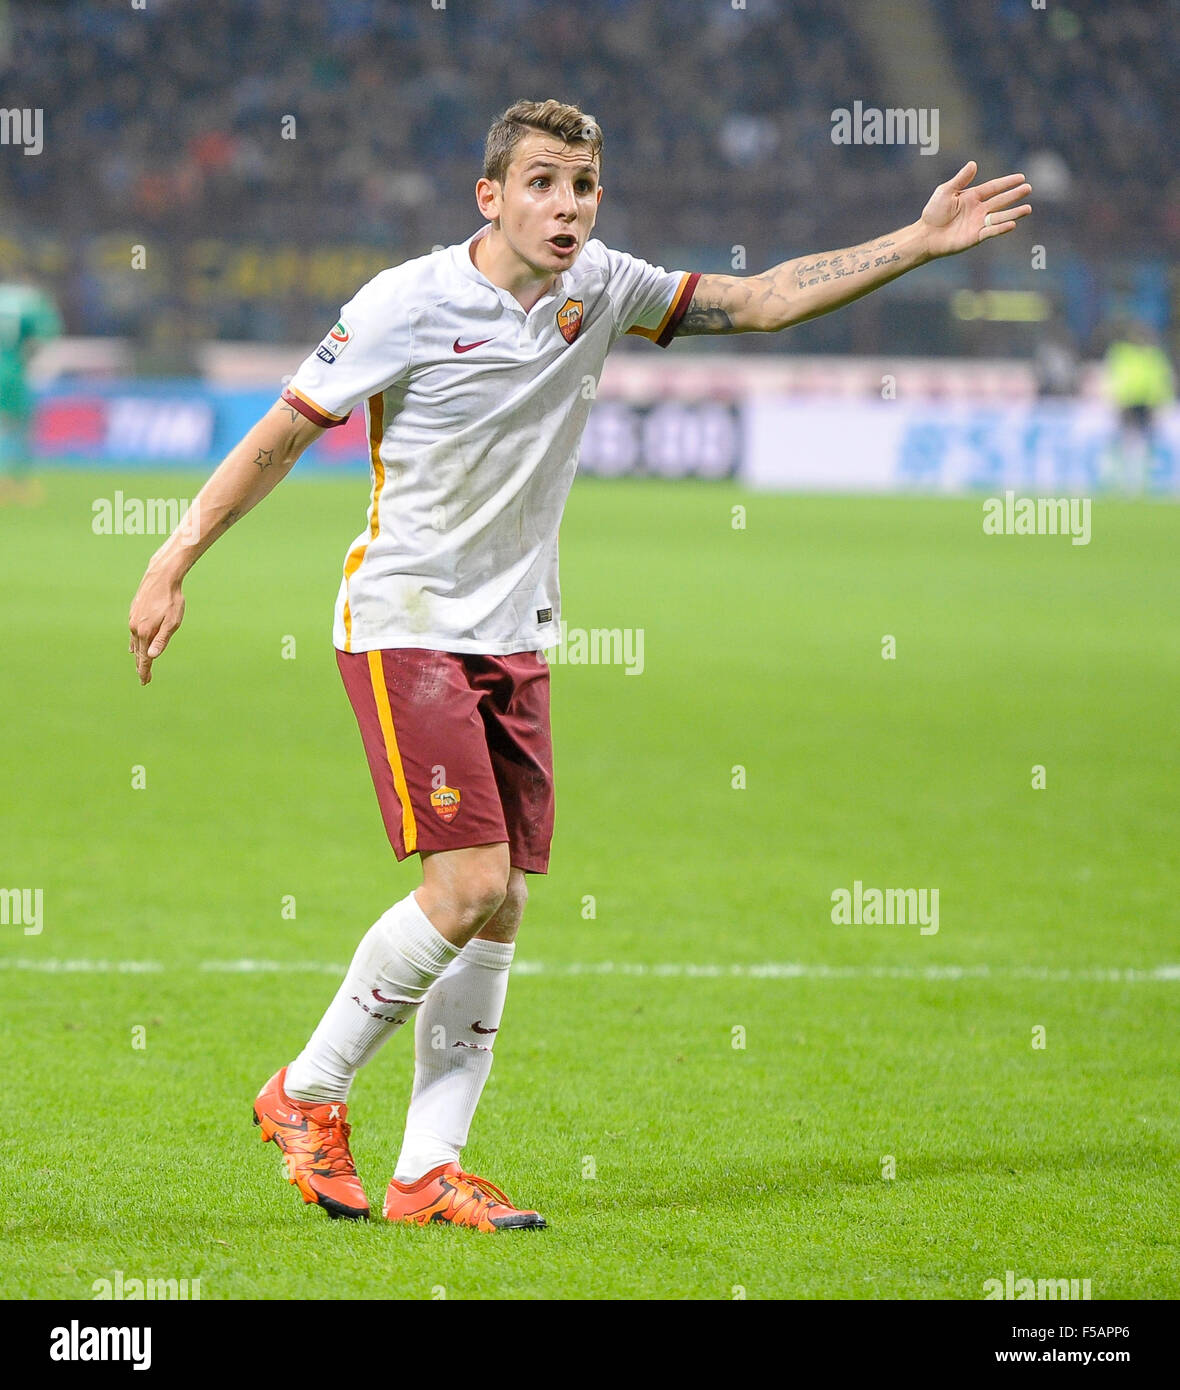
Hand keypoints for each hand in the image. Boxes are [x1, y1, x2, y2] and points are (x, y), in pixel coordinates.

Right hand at [128, 563, 184, 684]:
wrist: (161, 577)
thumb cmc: (171, 600)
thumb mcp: (172, 622)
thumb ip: (162, 640)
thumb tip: (151, 657)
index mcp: (145, 632)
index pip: (144, 658)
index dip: (144, 671)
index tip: (145, 682)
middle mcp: (135, 628)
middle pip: (137, 653)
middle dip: (141, 666)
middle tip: (144, 679)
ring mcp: (133, 619)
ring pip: (134, 642)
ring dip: (137, 655)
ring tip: (140, 666)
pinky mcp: (133, 612)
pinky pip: (132, 633)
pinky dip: (133, 643)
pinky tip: (132, 647)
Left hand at [920, 161, 1031, 257]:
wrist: (926, 235)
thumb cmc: (933, 212)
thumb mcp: (946, 192)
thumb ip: (960, 179)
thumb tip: (974, 163)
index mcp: (972, 197)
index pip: (993, 188)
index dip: (1007, 183)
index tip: (1021, 178)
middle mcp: (978, 209)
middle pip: (1000, 201)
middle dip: (1014, 195)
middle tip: (1028, 189)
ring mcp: (978, 223)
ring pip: (1000, 216)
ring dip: (1014, 213)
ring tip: (1028, 209)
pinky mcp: (976, 237)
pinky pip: (991, 231)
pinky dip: (1001, 228)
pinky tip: (1012, 224)